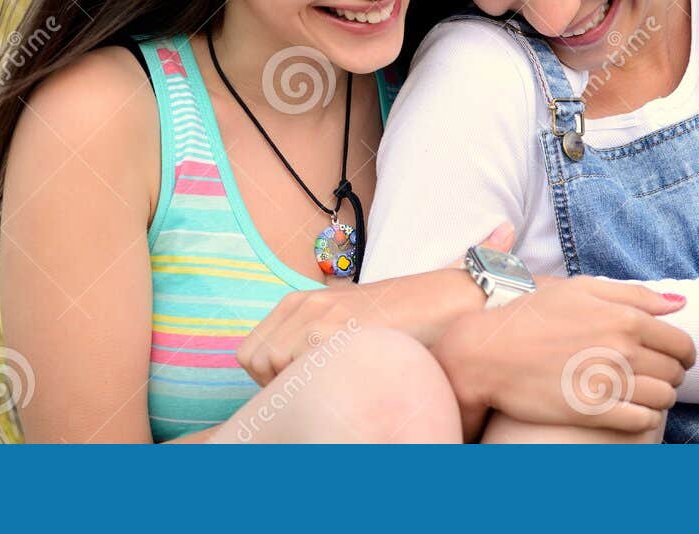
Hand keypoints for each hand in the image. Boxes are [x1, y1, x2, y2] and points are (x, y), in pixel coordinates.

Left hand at [235, 223, 515, 386]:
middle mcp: (303, 305)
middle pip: (256, 363)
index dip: (270, 380)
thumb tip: (295, 396)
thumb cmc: (404, 325)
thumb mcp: (350, 328)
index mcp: (300, 303)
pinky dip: (316, 391)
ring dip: (299, 389)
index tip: (305, 390)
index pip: (251, 354)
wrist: (447, 303)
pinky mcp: (332, 331)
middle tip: (324, 394)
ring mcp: (316, 316)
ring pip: (272, 370)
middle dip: (280, 386)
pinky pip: (296, 375)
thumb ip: (318, 350)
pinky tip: (349, 391)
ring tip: (340, 392)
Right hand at [432, 276, 695, 435]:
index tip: (676, 358)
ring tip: (644, 394)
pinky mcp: (593, 412)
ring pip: (663, 399)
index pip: (681, 343)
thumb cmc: (532, 315)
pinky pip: (641, 422)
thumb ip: (633, 293)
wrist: (488, 351)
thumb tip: (679, 302)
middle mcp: (622, 349)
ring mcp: (609, 383)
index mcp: (624, 317)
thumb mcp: (580, 289)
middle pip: (675, 372)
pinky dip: (644, 418)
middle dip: (672, 374)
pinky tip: (631, 411)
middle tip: (655, 374)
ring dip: (661, 398)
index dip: (684, 353)